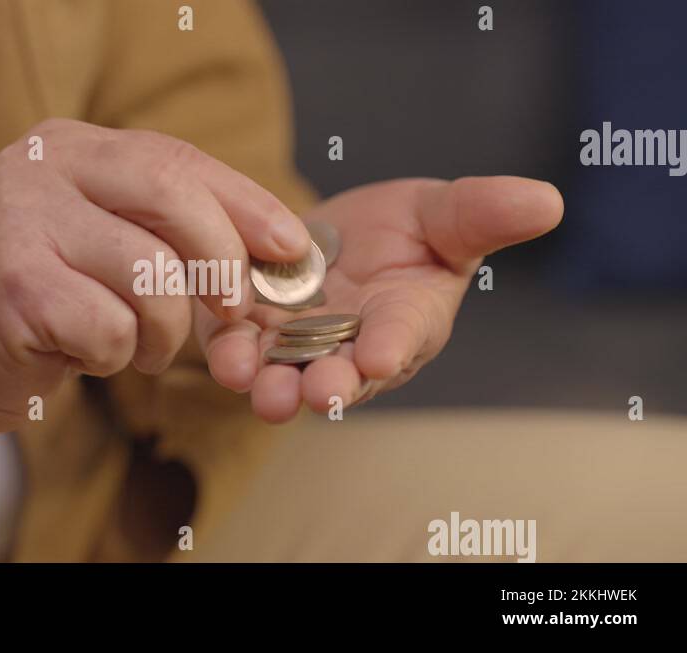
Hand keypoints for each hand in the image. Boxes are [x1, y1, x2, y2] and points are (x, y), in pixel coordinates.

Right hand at [0, 119, 309, 462]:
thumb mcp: (101, 243)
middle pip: (173, 196)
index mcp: (67, 147)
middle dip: (223, 261)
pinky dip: (115, 357)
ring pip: (152, 274)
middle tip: (232, 311)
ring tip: (138, 346)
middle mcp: (39, 168)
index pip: (177, 160)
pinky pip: (113, 328)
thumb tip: (277, 251)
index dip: (246, 204)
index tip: (291, 246)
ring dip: (164, 331)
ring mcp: (20, 222)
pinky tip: (84, 354)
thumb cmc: (40, 301)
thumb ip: (168, 231)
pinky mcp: (14, 286)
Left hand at [197, 176, 563, 422]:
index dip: (391, 346)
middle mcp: (351, 345)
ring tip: (261, 390)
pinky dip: (228, 351)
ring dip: (271, 383)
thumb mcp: (445, 214)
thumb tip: (546, 199)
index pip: (402, 336)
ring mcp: (298, 344)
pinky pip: (237, 345)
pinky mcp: (251, 331)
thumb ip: (482, 214)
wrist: (341, 234)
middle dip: (328, 383)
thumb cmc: (408, 231)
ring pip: (284, 372)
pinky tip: (221, 355)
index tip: (381, 355)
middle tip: (317, 392)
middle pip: (340, 371)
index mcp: (407, 320)